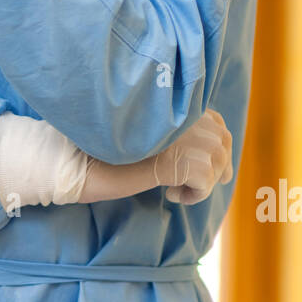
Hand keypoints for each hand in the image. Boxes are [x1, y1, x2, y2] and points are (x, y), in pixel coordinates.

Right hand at [78, 108, 232, 205]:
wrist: (79, 159)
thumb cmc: (103, 149)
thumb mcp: (145, 135)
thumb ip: (172, 133)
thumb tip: (203, 152)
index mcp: (176, 105)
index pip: (216, 121)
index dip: (216, 146)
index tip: (203, 166)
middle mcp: (185, 116)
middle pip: (223, 142)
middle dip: (217, 167)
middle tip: (194, 185)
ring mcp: (184, 138)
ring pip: (216, 164)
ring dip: (202, 184)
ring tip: (173, 190)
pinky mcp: (179, 162)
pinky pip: (205, 183)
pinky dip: (194, 195)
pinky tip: (170, 194)